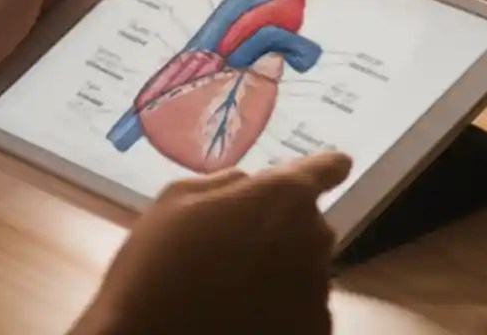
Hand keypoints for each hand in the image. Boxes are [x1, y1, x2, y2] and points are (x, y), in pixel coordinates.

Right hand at [72, 151, 352, 334]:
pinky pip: (303, 308)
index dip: (322, 169)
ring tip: (232, 287)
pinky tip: (244, 314)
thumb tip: (249, 183)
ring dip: (280, 270)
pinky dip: (281, 309)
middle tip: (235, 248)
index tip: (325, 171)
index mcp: (284, 196)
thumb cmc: (157, 265)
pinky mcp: (316, 329)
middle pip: (308, 223)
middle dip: (281, 229)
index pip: (329, 167)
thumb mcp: (175, 201)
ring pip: (305, 267)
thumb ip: (224, 184)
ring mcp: (319, 289)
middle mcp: (314, 236)